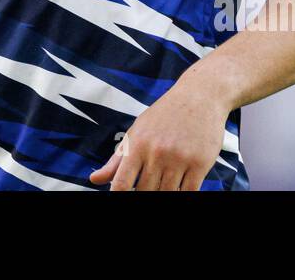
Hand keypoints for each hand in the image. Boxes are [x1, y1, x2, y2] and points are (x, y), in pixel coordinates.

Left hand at [89, 68, 233, 190]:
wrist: (199, 96)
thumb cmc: (163, 116)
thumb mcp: (137, 132)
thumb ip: (117, 160)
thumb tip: (94, 180)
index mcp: (138, 144)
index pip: (121, 182)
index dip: (118, 195)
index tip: (118, 198)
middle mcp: (157, 152)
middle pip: (145, 192)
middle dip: (143, 194)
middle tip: (147, 186)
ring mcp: (179, 159)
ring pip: (167, 194)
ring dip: (163, 193)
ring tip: (162, 183)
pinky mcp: (200, 163)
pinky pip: (189, 192)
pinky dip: (183, 193)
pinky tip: (178, 187)